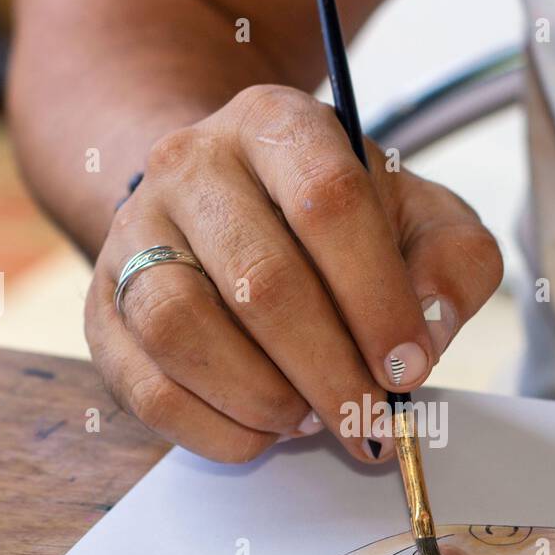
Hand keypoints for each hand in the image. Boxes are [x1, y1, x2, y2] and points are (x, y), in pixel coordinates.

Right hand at [84, 85, 502, 462]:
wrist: (220, 203)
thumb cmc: (334, 219)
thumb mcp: (416, 216)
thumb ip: (452, 262)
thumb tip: (430, 331)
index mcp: (276, 124)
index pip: (327, 202)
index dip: (376, 298)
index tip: (409, 369)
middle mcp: (190, 166)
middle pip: (259, 280)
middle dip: (330, 372)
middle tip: (372, 424)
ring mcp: (132, 235)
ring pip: (182, 330)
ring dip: (264, 398)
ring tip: (312, 418)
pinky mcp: (101, 309)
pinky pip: (146, 387)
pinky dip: (216, 429)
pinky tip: (264, 430)